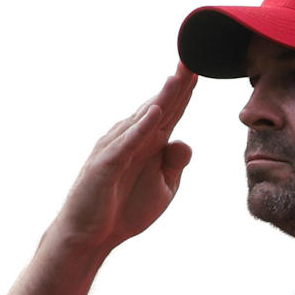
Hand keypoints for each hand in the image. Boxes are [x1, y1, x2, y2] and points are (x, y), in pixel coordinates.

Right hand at [48, 70, 194, 257]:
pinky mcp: (106, 165)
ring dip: (162, 98)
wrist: (93, 236)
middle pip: (160, 107)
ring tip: (179, 77)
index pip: (172, 111)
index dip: (186, 91)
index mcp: (149, 143)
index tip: (201, 68)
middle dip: (177, 84)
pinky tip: (155, 112)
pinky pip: (126, 143)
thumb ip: (174, 164)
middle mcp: (133, 139)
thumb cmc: (125, 209)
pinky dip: (141, 127)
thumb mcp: (163, 188)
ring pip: (143, 119)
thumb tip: (184, 141)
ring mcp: (117, 148)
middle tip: (194, 58)